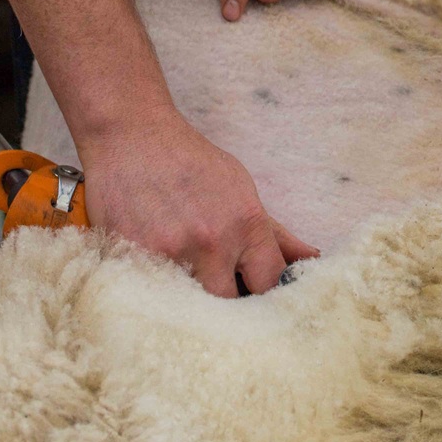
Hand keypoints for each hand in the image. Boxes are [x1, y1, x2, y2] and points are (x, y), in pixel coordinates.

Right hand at [78, 107, 318, 296]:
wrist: (130, 134)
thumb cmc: (188, 162)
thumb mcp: (240, 188)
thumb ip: (274, 233)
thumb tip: (310, 259)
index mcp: (246, 224)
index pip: (270, 284)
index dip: (263, 297)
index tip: (252, 298)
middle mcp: (212, 241)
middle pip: (229, 306)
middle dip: (224, 305)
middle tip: (214, 299)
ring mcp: (170, 252)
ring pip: (189, 307)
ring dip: (187, 302)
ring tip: (181, 285)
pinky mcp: (130, 257)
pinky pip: (150, 296)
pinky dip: (153, 294)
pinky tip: (151, 277)